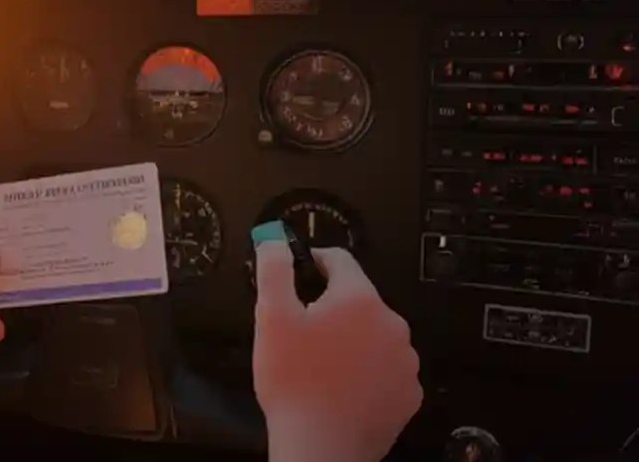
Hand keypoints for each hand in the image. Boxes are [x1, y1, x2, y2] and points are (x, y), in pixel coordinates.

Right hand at [253, 242, 421, 461]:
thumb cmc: (293, 380)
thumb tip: (274, 239)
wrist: (320, 447)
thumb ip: (274, 269)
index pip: (340, 260)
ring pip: (374, 336)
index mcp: (359, 299)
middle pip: (358, 300)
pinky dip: (367, 371)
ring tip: (323, 363)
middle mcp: (392, 324)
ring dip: (353, 340)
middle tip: (303, 331)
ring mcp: (406, 361)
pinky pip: (386, 369)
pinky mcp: (410, 394)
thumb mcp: (271, 316)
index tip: (299, 270)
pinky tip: (343, 386)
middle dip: (332, 308)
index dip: (315, 260)